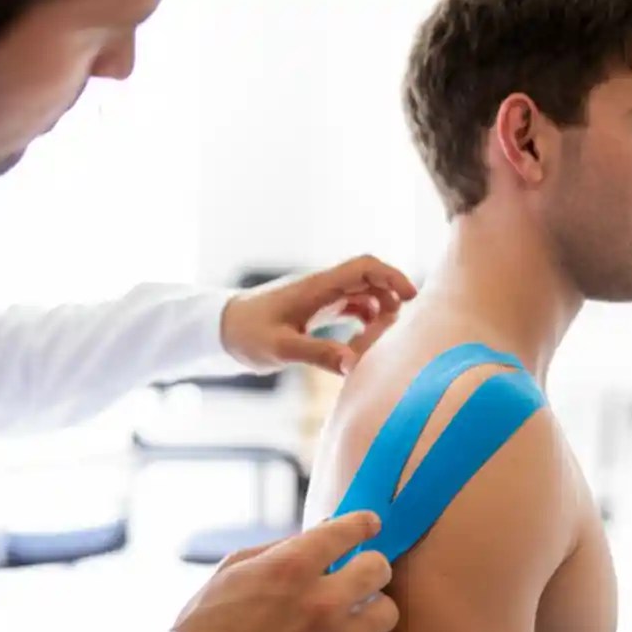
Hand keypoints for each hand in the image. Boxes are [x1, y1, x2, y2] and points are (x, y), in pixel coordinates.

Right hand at [173, 512, 399, 631]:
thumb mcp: (232, 571)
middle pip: (378, 568)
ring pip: (386, 612)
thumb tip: (318, 533)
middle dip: (371, 564)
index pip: (346, 531)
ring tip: (357, 611)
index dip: (363, 522)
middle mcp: (320, 601)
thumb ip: (277, 549)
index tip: (370, 523)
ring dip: (373, 607)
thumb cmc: (207, 628)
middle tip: (362, 570)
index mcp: (290, 567)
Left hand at [220, 255, 417, 374]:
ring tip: (380, 340)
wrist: (220, 329)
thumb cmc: (247, 336)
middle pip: (370, 278)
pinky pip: (350, 305)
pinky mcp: (315, 308)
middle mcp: (321, 286)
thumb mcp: (282, 348)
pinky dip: (364, 318)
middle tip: (395, 331)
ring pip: (363, 292)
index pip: (364, 266)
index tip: (411, 298)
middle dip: (391, 298)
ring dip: (379, 310)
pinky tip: (363, 342)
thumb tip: (355, 365)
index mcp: (317, 287)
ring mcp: (319, 296)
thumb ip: (319, 354)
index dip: (392, 277)